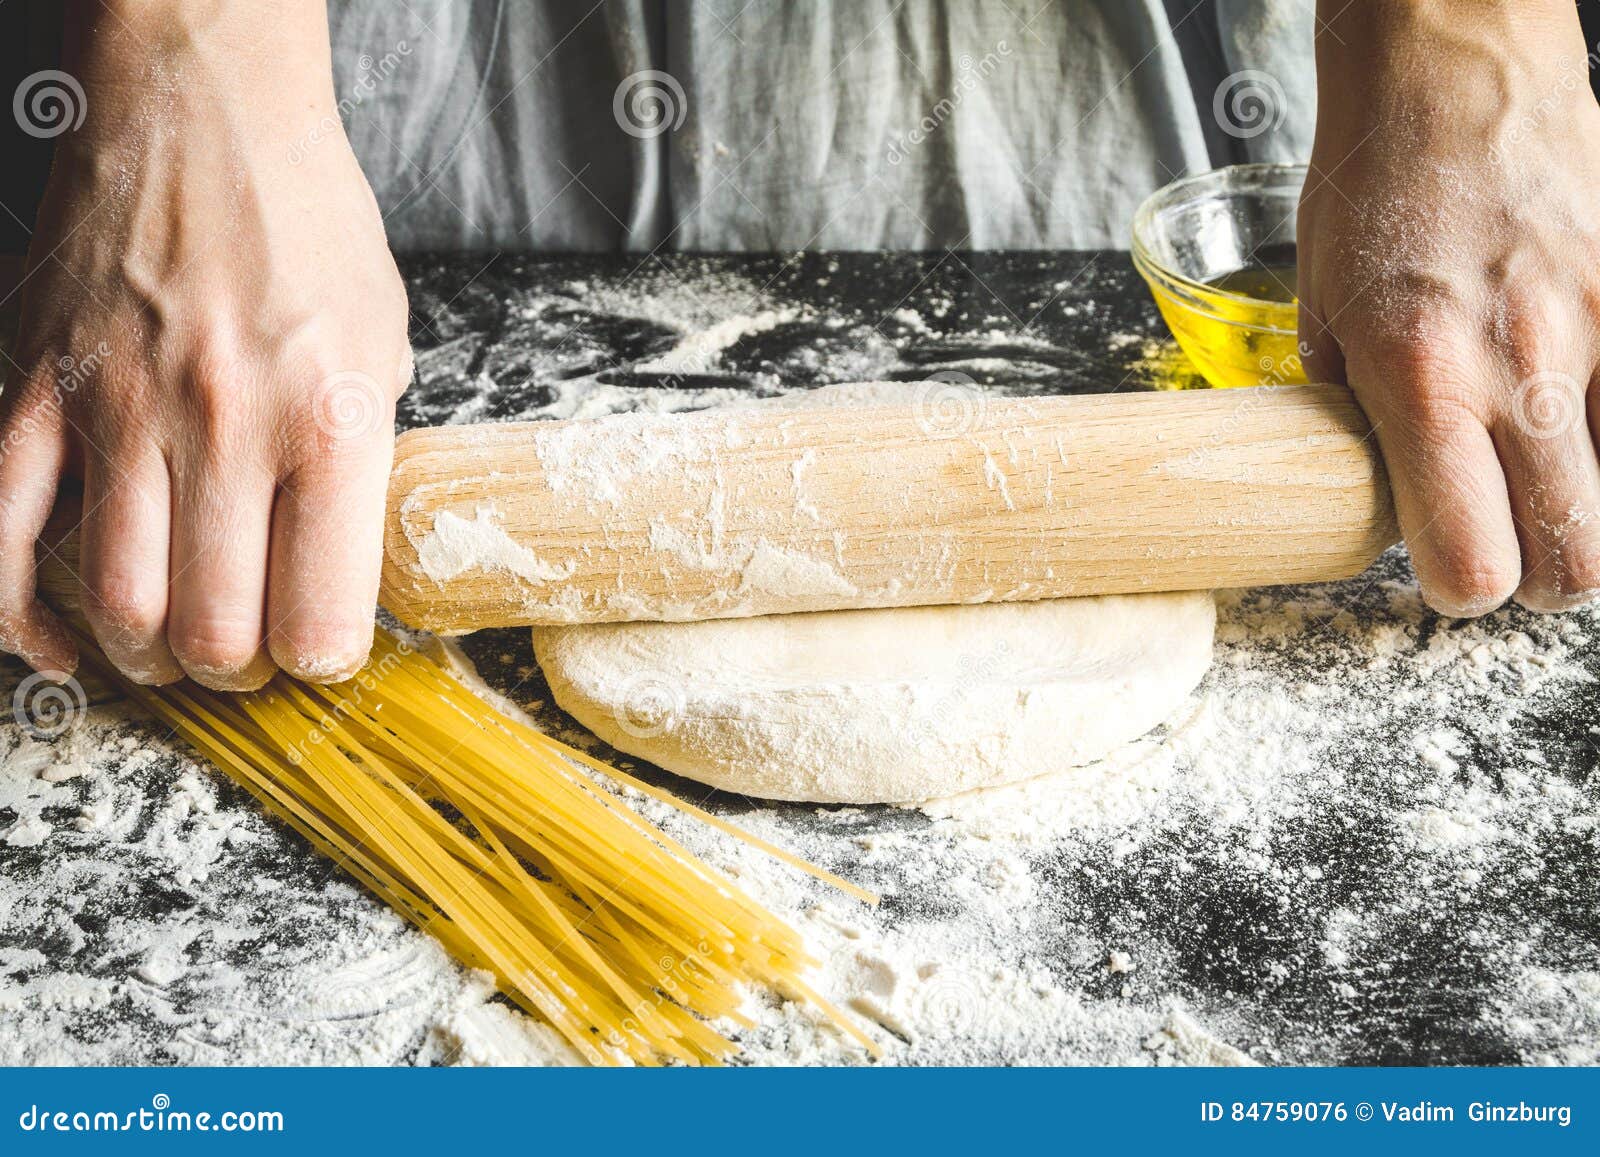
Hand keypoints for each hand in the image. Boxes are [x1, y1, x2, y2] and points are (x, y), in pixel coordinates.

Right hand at [1, 0, 409, 688]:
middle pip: (216, 631)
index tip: (317, 654)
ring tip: (170, 654)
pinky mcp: (36, 386)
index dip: (320, 662)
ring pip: (117, 602)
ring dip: (144, 657)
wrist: (204, 106)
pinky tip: (56, 644)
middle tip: (246, 662)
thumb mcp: (385, 341)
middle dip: (236, 674)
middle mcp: (224, 424)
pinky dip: (21, 615)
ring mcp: (118, 408)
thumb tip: (342, 555)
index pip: (322, 614)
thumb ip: (362, 456)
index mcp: (329, 419)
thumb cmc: (309, 221)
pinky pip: (1, 534)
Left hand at [1299, 0, 1599, 615]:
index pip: (1475, 559)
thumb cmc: (1372, 187)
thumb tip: (1385, 488)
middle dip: (1540, 575)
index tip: (1447, 572)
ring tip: (1541, 480)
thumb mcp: (1320, 317)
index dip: (1460, 587)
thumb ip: (1356, 418)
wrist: (1453, 71)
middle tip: (1508, 546)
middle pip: (1578, 556)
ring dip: (1584, 511)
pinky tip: (1577, 418)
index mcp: (1421, 377)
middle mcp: (1523, 364)